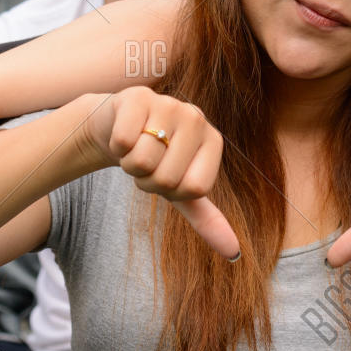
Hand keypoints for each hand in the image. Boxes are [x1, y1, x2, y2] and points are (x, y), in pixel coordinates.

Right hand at [77, 86, 239, 259]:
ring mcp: (169, 103)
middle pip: (166, 177)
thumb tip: (234, 253)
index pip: (193, 188)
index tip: (167, 177)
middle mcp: (197, 118)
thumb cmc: (157, 161)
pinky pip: (122, 142)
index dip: (171, 192)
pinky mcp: (138, 97)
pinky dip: (116, 148)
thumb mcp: (181, 191)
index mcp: (214, 141)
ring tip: (136, 149)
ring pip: (142, 160)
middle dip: (147, 180)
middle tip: (148, 163)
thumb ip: (207, 220)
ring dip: (130, 165)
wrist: (119, 127)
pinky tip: (123, 134)